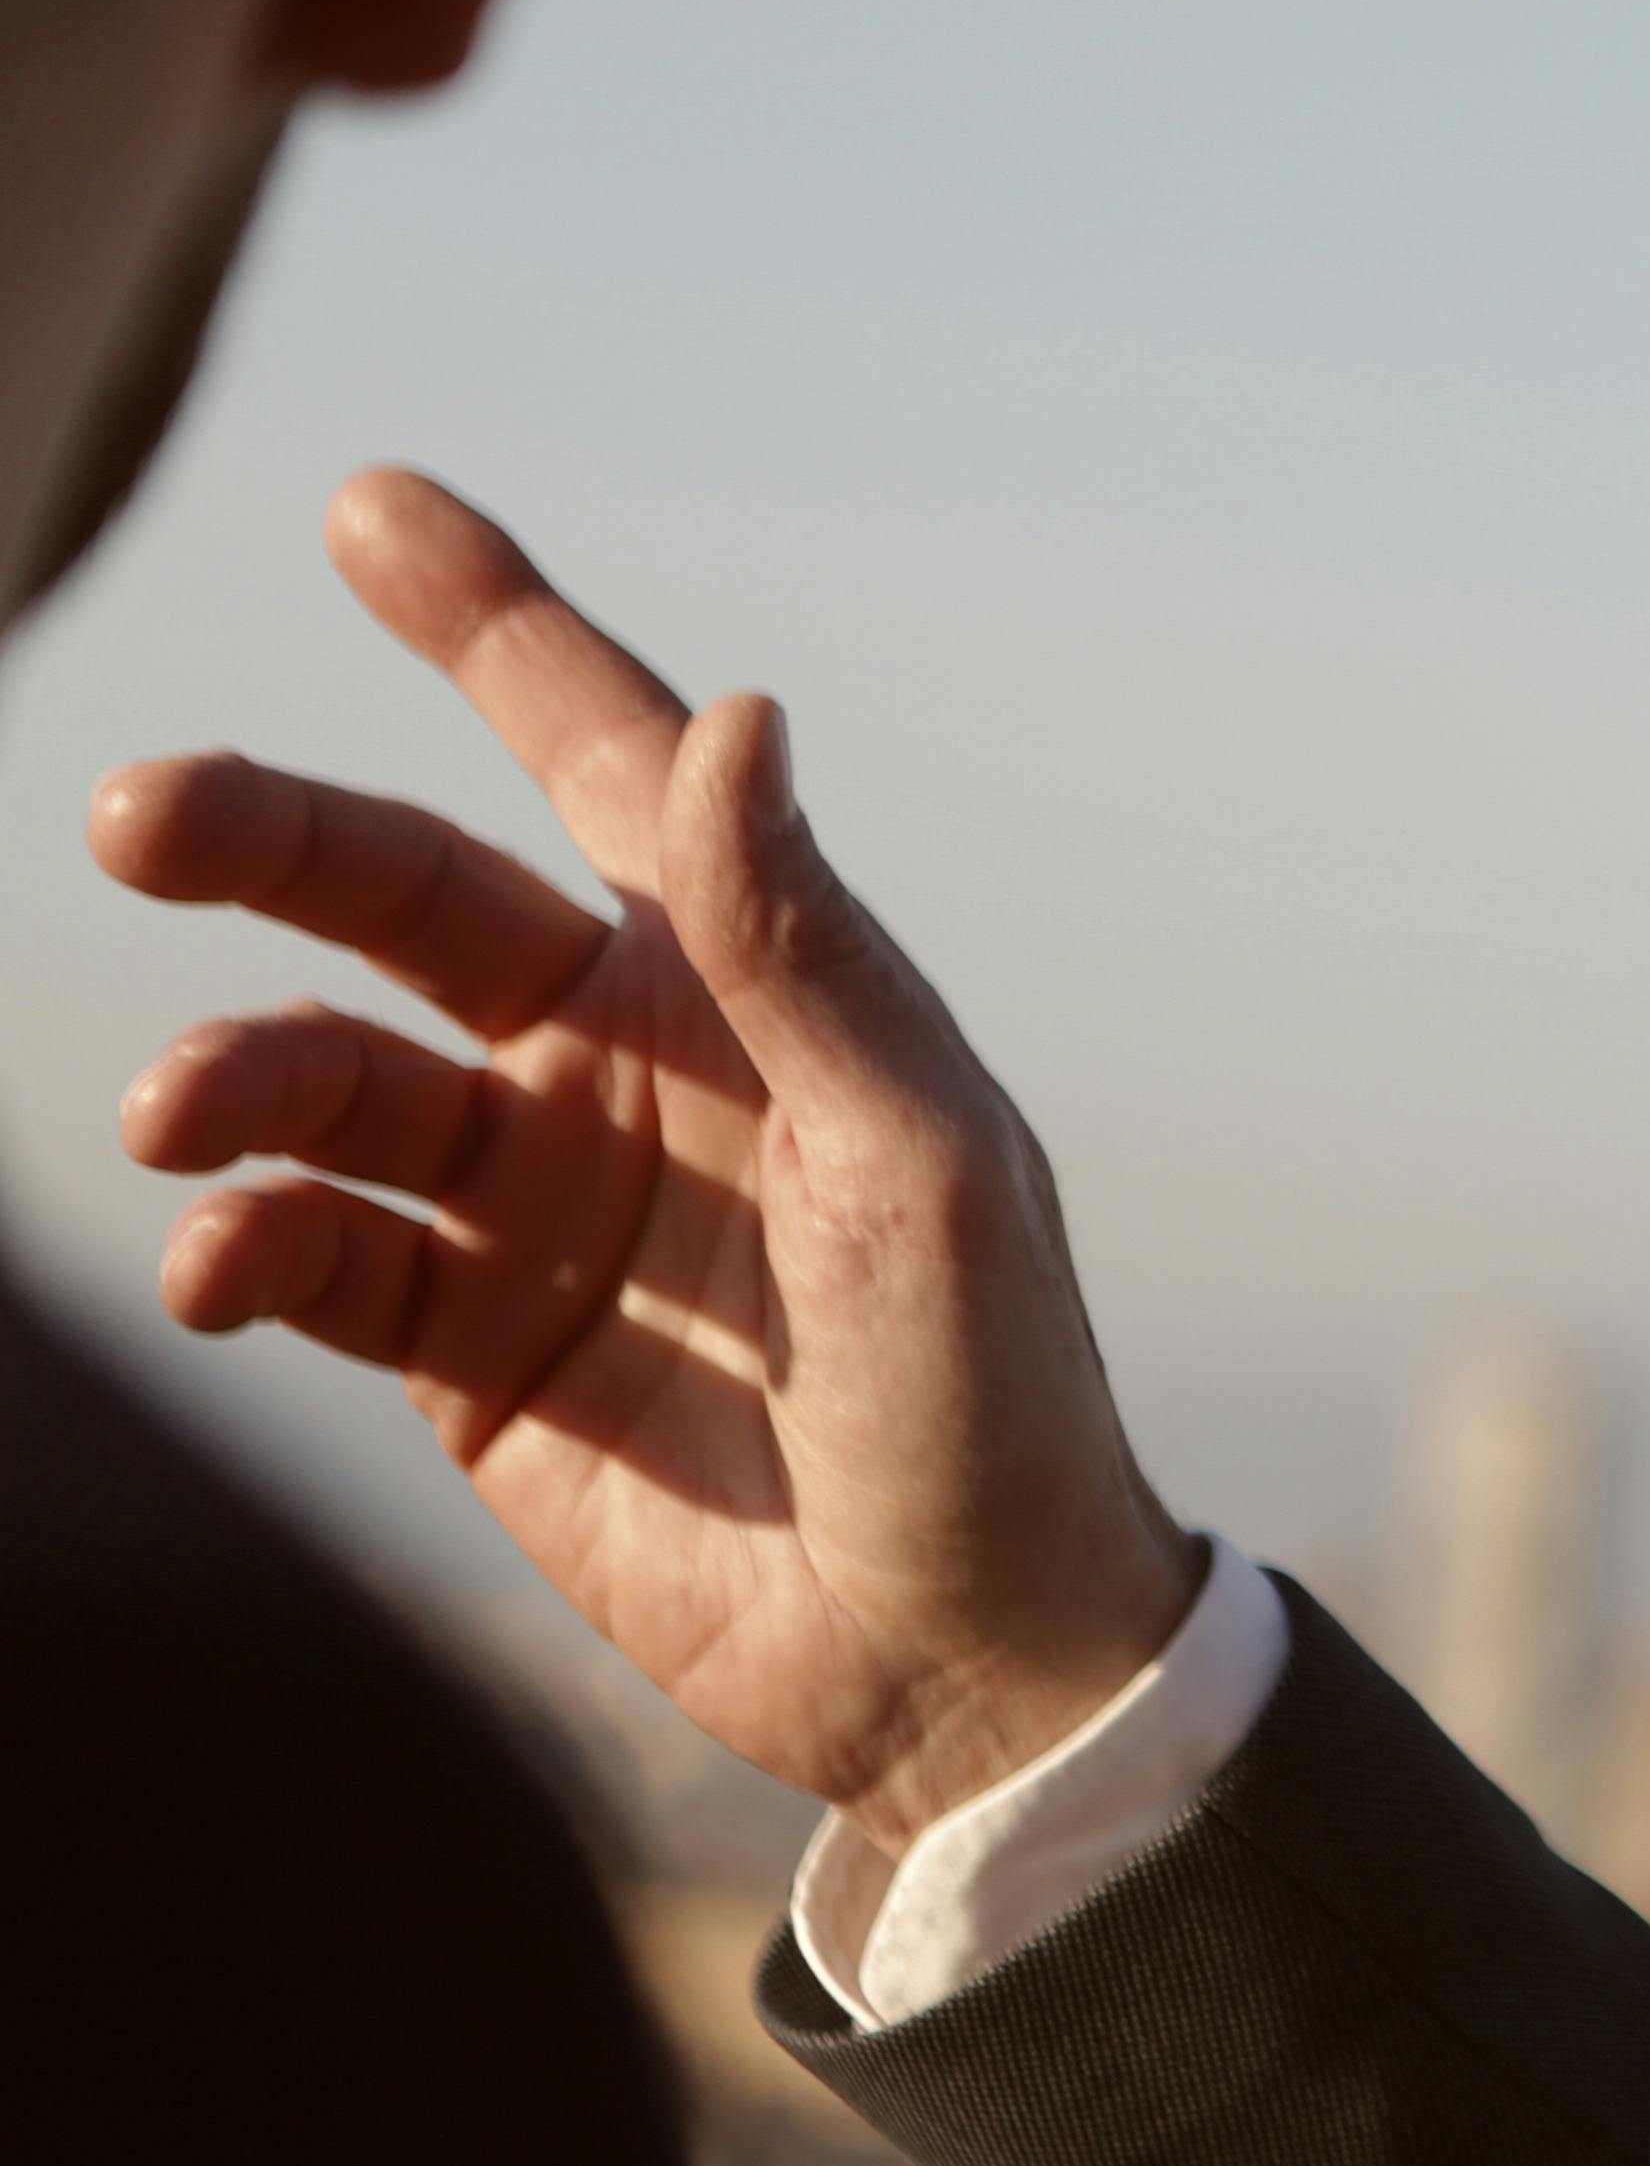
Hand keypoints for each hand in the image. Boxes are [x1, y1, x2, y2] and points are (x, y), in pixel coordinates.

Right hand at [107, 470, 1199, 1849]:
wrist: (967, 1661)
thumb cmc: (995, 1397)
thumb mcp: (922, 1165)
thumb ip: (810, 953)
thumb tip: (736, 716)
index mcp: (757, 990)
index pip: (608, 764)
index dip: (495, 629)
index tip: (372, 503)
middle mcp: (631, 1070)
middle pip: (403, 895)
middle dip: (266, 839)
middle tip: (138, 815)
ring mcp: (537, 1208)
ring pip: (322, 1075)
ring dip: (234, 1070)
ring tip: (189, 1113)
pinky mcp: (469, 1355)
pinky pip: (311, 1254)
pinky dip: (246, 1240)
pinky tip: (223, 1263)